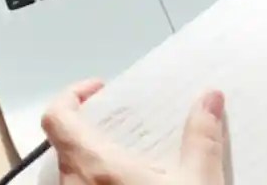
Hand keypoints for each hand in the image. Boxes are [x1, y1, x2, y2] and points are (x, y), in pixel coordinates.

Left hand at [41, 80, 227, 184]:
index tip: (99, 90)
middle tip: (123, 129)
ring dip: (95, 166)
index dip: (72, 96)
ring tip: (131, 166)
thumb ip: (202, 136)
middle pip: (65, 146)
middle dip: (92, 132)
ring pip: (72, 178)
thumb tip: (209, 100)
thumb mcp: (197, 182)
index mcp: (94, 166)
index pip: (57, 116)